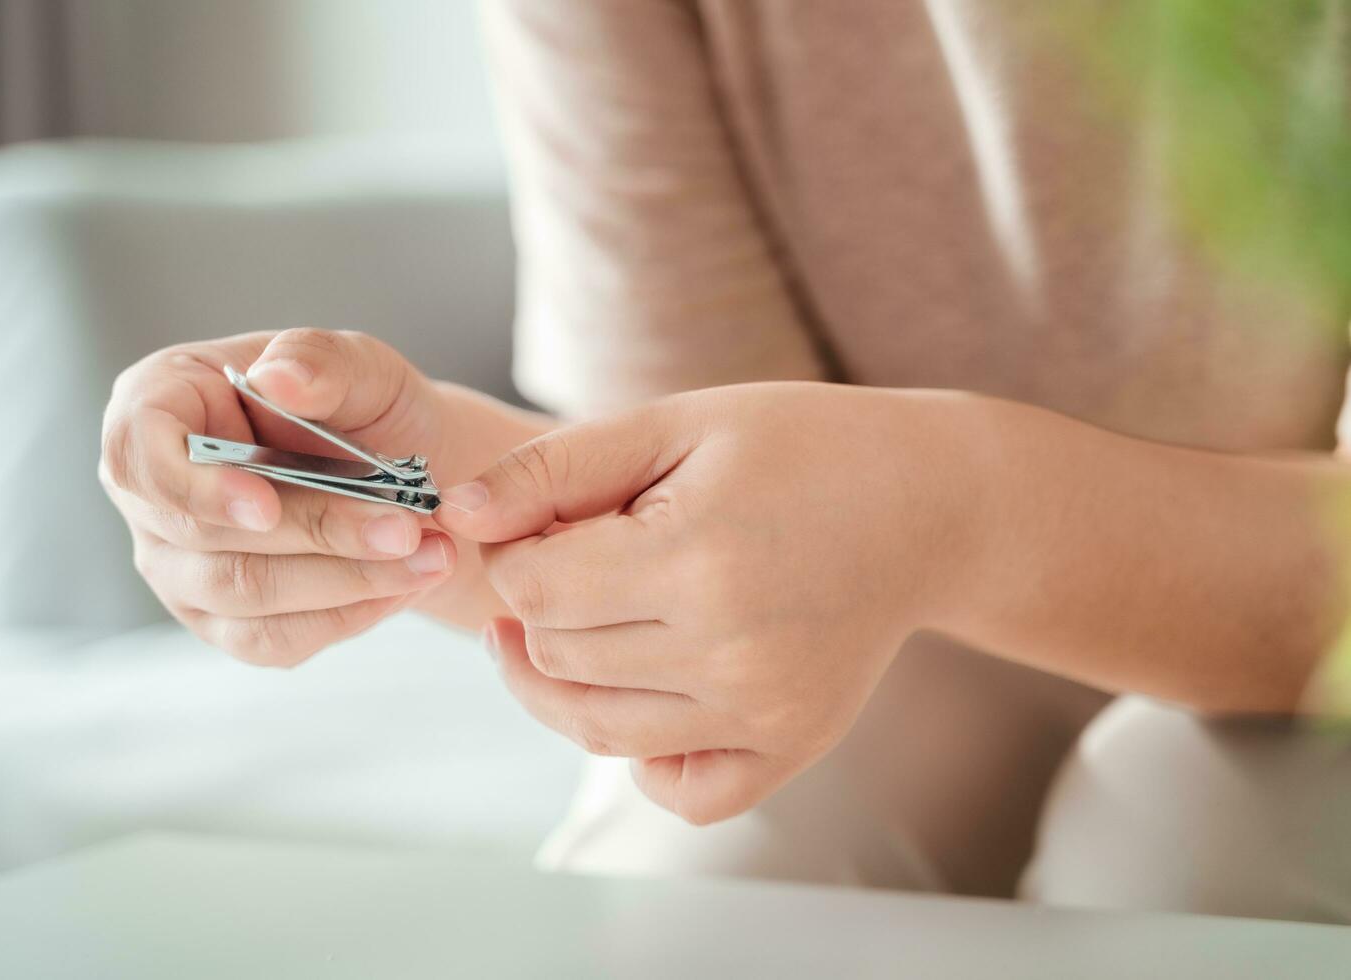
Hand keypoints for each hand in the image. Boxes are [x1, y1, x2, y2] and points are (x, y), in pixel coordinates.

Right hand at [101, 328, 458, 664]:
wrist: (405, 471)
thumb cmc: (363, 406)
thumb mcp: (360, 364)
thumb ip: (321, 360)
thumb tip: (279, 377)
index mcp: (159, 402)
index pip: (136, 451)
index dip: (193, 487)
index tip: (266, 507)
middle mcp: (151, 493)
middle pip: (207, 536)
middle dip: (319, 533)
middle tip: (410, 528)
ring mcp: (178, 566)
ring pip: (243, 596)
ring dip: (347, 580)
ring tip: (431, 554)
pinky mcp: (220, 621)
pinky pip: (270, 641)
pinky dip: (346, 616)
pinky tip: (403, 584)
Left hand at [437, 383, 986, 823]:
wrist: (926, 504)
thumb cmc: (796, 447)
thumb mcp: (674, 425)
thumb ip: (555, 469)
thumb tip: (455, 517)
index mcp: (697, 559)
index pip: (533, 591)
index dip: (516, 554)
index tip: (545, 524)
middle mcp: (731, 653)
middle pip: (556, 656)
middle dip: (541, 606)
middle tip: (579, 555)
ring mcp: (764, 714)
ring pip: (594, 727)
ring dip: (563, 675)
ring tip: (585, 617)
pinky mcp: (791, 749)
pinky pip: (680, 793)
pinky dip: (642, 757)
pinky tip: (647, 691)